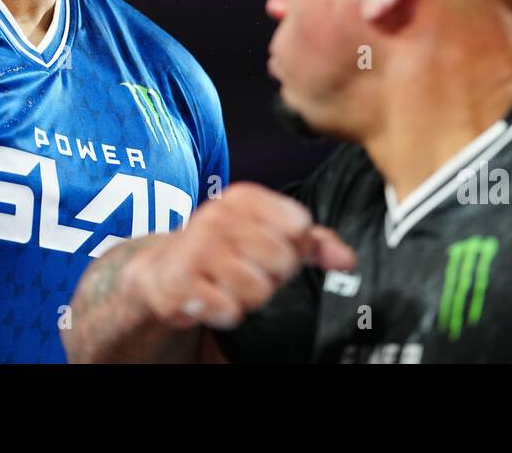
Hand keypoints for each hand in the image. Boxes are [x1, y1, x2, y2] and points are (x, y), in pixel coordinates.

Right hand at [124, 182, 355, 329]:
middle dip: (271, 276)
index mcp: (243, 198)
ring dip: (248, 297)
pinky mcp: (181, 282)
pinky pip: (230, 310)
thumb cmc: (223, 250)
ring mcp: (197, 248)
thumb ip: (311, 243)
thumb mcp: (266, 234)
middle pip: (282, 261)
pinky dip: (226, 313)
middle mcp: (218, 216)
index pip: (298, 226)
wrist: (164, 271)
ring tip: (228, 284)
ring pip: (259, 290)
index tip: (269, 246)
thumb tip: (346, 259)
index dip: (292, 247)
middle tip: (246, 269)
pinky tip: (211, 298)